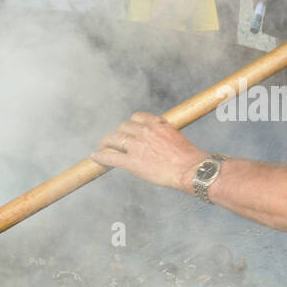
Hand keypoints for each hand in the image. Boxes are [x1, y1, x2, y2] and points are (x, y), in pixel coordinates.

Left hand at [91, 112, 207, 191]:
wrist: (191, 169)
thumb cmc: (189, 157)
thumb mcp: (178, 137)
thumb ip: (165, 134)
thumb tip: (163, 138)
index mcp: (157, 124)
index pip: (137, 117)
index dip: (131, 124)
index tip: (130, 129)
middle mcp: (144, 132)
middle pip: (123, 127)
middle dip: (119, 134)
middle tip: (116, 141)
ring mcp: (137, 146)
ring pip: (114, 139)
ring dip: (106, 143)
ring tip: (102, 148)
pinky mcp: (132, 162)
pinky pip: (111, 157)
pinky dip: (101, 157)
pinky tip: (95, 157)